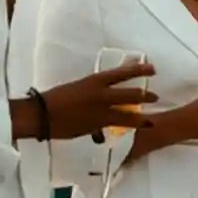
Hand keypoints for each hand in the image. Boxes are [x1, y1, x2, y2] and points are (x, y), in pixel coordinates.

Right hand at [32, 62, 159, 139]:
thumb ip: (91, 91)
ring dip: (141, 116)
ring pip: (128, 112)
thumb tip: (99, 96)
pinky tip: (136, 129)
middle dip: (145, 95)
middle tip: (156, 96)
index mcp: (94, 81)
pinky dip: (128, 127)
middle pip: (131, 93)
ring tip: (151, 119)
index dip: (139, 70)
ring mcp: (101, 110)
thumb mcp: (76, 88)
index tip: (152, 68)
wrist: (42, 114)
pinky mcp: (97, 125)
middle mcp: (101, 94)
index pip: (122, 73)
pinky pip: (117, 126)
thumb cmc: (54, 99)